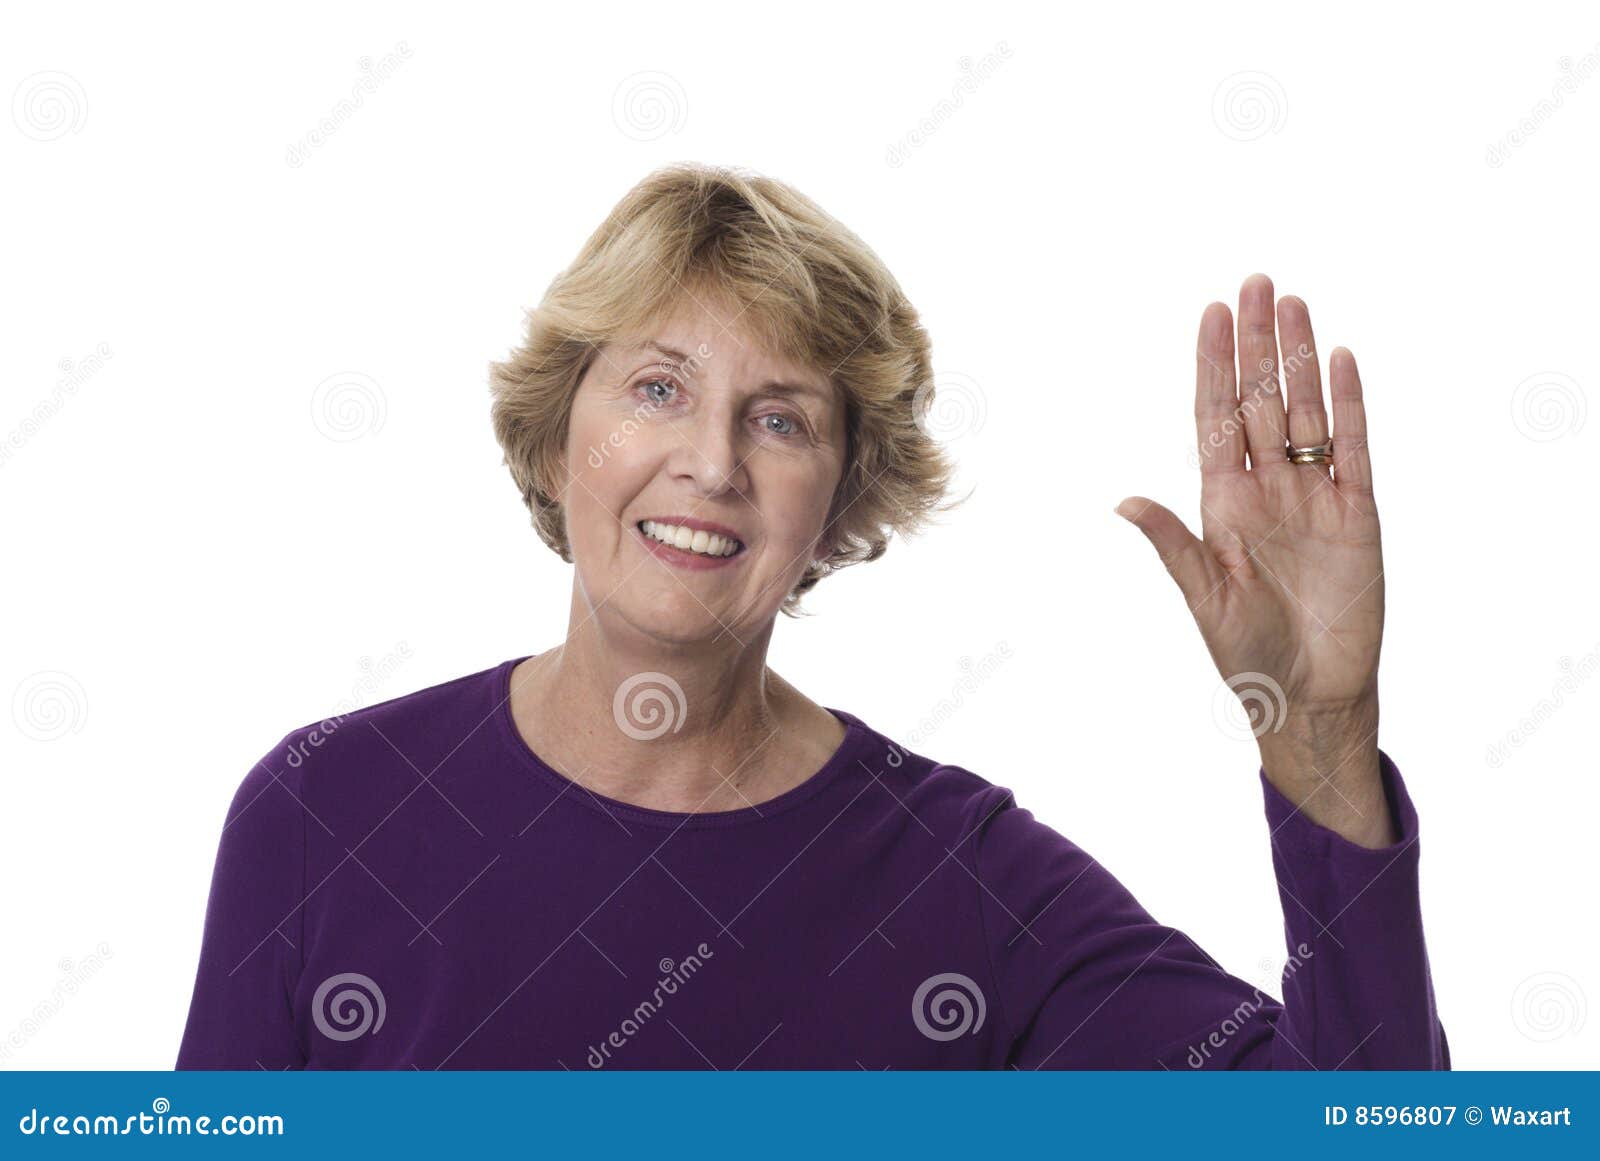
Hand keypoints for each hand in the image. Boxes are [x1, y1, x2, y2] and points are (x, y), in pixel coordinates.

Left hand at [1114, 273, 1390, 844]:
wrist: (1311, 693)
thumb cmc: (1247, 652)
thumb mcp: (1204, 598)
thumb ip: (1172, 544)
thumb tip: (1121, 501)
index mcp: (1222, 502)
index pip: (1217, 417)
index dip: (1214, 366)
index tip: (1210, 315)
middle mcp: (1266, 487)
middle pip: (1261, 400)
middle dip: (1256, 344)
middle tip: (1254, 283)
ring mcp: (1313, 495)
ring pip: (1305, 411)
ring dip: (1299, 359)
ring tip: (1292, 304)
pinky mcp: (1357, 513)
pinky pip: (1353, 448)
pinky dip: (1348, 405)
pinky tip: (1340, 360)